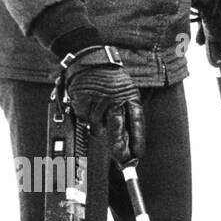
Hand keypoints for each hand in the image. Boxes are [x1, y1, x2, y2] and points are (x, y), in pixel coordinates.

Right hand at [63, 47, 144, 163]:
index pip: (137, 122)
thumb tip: (127, 138)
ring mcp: (98, 101)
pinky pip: (85, 119)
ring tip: (99, 111)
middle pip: (118, 130)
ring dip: (99, 126)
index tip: (138, 155)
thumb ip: (127, 111)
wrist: (92, 59)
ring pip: (98, 127)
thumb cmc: (111, 78)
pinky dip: (86, 117)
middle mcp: (115, 99)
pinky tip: (89, 106)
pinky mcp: (82, 101)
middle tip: (122, 161)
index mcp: (130, 96)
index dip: (137, 140)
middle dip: (120, 147)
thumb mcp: (127, 90)